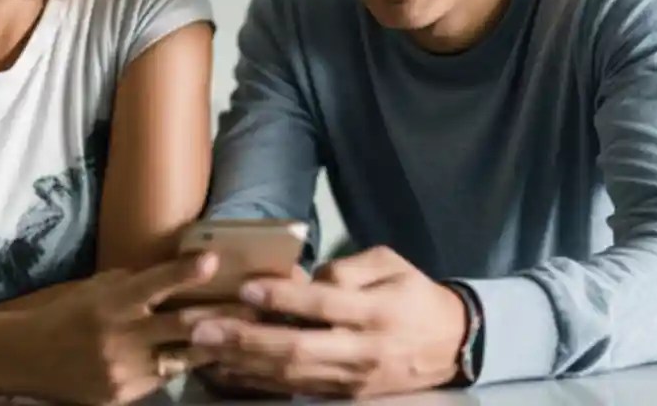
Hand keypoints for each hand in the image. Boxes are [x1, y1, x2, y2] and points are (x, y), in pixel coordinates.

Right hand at [14, 252, 250, 404]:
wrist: (30, 358)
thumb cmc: (70, 314)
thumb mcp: (98, 289)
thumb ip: (135, 284)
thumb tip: (177, 272)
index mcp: (113, 303)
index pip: (154, 284)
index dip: (184, 272)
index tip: (213, 260)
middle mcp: (120, 336)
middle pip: (181, 326)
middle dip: (221, 316)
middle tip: (255, 307)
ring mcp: (123, 369)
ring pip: (181, 357)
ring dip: (214, 345)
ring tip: (245, 335)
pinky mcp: (123, 394)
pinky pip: (164, 378)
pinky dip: (184, 366)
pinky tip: (208, 358)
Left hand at [190, 246, 467, 398]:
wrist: (452, 344)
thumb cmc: (415, 295)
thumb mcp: (392, 265)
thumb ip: (349, 268)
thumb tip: (308, 279)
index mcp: (376, 311)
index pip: (325, 305)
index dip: (284, 298)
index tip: (247, 288)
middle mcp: (361, 349)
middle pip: (298, 348)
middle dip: (246, 339)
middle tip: (204, 328)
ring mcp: (351, 379)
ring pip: (291, 375)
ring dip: (243, 364)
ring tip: (205, 350)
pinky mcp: (344, 396)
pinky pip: (295, 391)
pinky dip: (259, 382)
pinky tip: (229, 371)